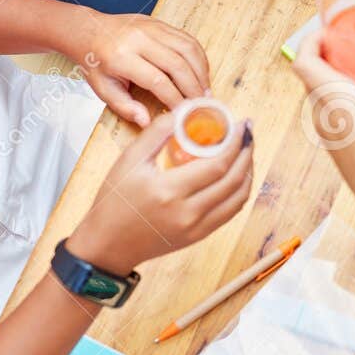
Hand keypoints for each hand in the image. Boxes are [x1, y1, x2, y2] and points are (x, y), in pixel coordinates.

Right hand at [67, 109, 252, 276]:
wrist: (107, 245)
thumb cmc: (115, 200)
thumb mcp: (130, 160)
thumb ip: (159, 132)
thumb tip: (187, 110)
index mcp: (169, 191)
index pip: (217, 164)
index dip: (235, 142)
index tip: (240, 124)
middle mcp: (188, 213)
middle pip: (234, 180)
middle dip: (246, 152)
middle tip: (247, 131)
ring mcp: (196, 228)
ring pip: (238, 197)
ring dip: (248, 171)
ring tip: (246, 150)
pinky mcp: (199, 236)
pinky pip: (230, 212)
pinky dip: (240, 191)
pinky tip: (238, 174)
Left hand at [68, 12, 210, 126]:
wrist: (89, 30)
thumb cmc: (96, 62)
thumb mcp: (103, 89)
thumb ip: (125, 107)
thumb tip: (147, 122)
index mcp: (121, 57)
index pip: (157, 81)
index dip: (175, 98)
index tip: (183, 112)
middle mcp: (139, 39)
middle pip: (177, 64)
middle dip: (193, 87)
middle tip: (202, 103)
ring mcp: (152, 28)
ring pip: (187, 49)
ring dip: (201, 71)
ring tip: (205, 89)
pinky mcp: (161, 23)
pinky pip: (187, 39)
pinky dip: (199, 57)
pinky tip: (200, 72)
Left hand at [290, 24, 354, 223]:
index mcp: (333, 97)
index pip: (301, 60)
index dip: (311, 40)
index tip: (331, 34)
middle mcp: (321, 113)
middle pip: (308, 74)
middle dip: (324, 55)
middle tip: (349, 47)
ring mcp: (323, 131)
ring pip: (316, 94)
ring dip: (331, 77)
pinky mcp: (330, 144)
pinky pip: (325, 111)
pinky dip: (336, 98)